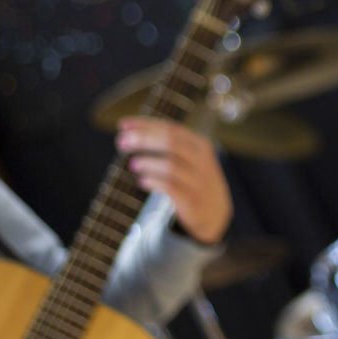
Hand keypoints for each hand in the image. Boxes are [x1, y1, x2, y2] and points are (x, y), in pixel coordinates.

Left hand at [116, 117, 232, 243]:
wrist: (215, 213)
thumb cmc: (194, 180)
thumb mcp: (190, 159)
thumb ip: (168, 146)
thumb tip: (130, 134)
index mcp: (199, 144)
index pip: (170, 128)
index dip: (145, 125)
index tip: (123, 125)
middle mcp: (201, 160)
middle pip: (171, 143)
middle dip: (143, 139)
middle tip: (121, 142)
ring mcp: (198, 181)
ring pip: (171, 166)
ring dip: (148, 163)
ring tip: (132, 163)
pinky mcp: (192, 201)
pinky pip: (171, 189)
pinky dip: (154, 183)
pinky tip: (142, 182)